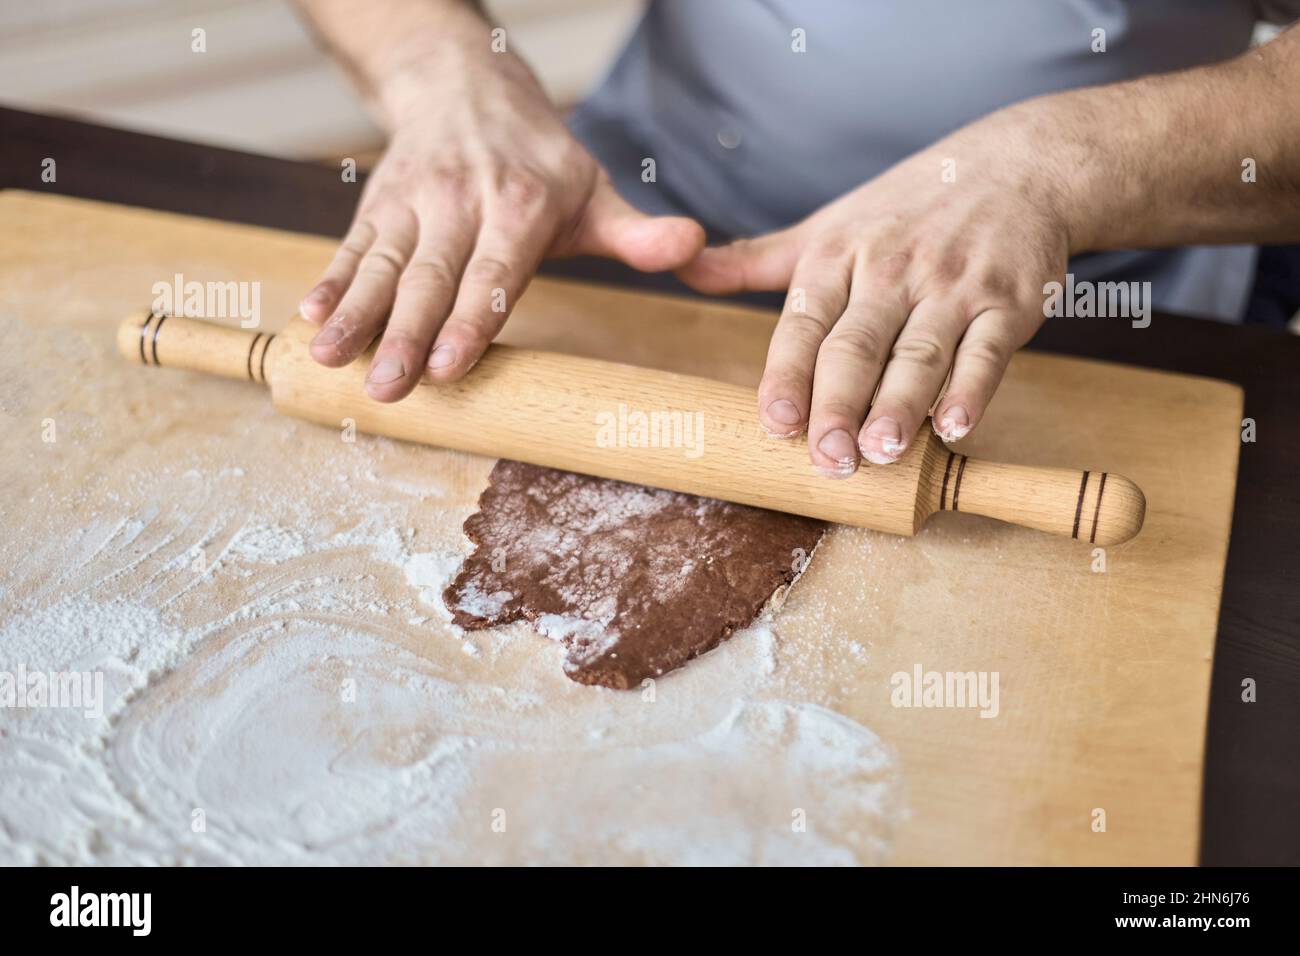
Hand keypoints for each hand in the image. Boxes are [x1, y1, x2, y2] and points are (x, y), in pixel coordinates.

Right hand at [300, 52, 704, 401]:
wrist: (464, 85)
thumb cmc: (538, 159)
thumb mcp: (594, 190)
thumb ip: (637, 232)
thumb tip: (693, 247)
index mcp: (519, 206)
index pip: (493, 273)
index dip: (468, 320)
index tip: (448, 367)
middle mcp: (460, 202)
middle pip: (430, 278)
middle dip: (405, 335)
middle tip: (387, 388)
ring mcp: (413, 204)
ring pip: (382, 266)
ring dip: (355, 314)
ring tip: (329, 359)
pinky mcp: (378, 207)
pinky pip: (351, 248)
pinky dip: (330, 283)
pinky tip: (311, 318)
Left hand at [677, 104, 1069, 475]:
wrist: (1018, 165)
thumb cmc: (908, 208)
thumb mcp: (827, 225)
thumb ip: (755, 260)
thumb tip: (684, 270)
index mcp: (838, 256)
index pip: (803, 324)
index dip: (788, 375)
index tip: (775, 423)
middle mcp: (890, 271)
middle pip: (856, 346)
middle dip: (837, 404)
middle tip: (827, 459)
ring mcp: (951, 286)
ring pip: (918, 353)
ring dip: (898, 405)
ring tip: (879, 450)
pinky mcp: (1007, 302)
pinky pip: (986, 351)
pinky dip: (971, 389)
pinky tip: (954, 427)